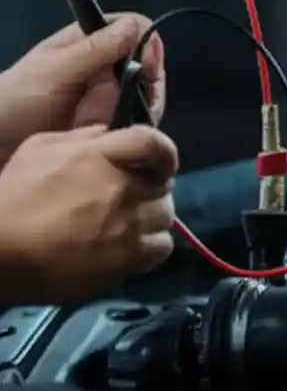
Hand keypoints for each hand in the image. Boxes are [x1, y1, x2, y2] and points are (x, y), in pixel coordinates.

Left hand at [0, 13, 164, 164]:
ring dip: (144, 105)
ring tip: (121, 118)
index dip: (146, 40)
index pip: (134, 28)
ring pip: (149, 94)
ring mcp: (112, 98)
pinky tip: (125, 135)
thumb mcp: (53, 70)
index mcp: (89, 42)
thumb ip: (95, 48)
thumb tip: (136, 25)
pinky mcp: (114, 126)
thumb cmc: (15, 101)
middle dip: (149, 78)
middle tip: (136, 95)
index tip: (145, 59)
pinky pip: (140, 122)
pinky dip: (138, 127)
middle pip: (149, 62)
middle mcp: (105, 67)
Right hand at [0, 125, 177, 303]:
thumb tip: (109, 134)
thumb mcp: (38, 150)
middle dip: (150, 188)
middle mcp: (122, 186)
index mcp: (100, 155)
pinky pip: (162, 246)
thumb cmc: (12, 199)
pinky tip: (130, 247)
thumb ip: (81, 139)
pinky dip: (151, 246)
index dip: (164, 152)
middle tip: (129, 199)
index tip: (160, 163)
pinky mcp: (130, 256)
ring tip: (127, 224)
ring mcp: (129, 222)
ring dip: (151, 217)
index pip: (153, 142)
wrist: (0, 249)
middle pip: (163, 184)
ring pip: (166, 215)